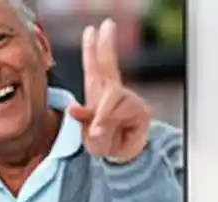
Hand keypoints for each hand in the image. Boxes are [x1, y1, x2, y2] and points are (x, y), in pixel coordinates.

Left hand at [66, 19, 151, 163]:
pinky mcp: (140, 110)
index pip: (95, 67)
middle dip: (106, 45)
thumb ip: (84, 120)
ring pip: (112, 97)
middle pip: (109, 65)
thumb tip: (77, 109)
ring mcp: (127, 100)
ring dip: (102, 114)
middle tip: (107, 25)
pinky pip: (122, 109)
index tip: (91, 30)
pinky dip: (109, 118)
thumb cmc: (105, 143)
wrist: (123, 160)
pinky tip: (100, 128)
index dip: (93, 49)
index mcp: (99, 93)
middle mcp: (113, 92)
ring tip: (96, 132)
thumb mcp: (88, 135)